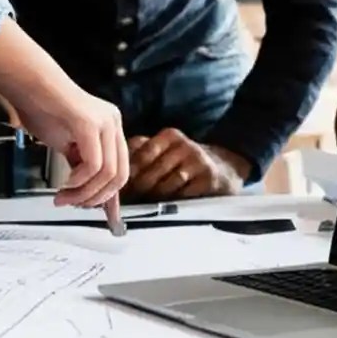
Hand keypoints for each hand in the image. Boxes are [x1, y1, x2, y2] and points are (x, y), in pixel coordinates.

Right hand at [0, 19, 128, 209]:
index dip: (109, 195)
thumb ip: (79, 165)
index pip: (120, 168)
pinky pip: (94, 164)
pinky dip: (79, 181)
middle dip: (95, 198)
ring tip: (63, 197)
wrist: (28, 84)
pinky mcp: (90, 124)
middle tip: (73, 204)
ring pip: (108, 174)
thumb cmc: (41, 108)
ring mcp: (105, 122)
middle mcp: (113, 123)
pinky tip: (65, 184)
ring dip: (83, 193)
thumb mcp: (66, 144)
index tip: (96, 211)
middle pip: (120, 175)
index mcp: (111, 127)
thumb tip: (83, 191)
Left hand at [125, 129, 247, 200]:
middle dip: (139, 188)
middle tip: (131, 199)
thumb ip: (141, 155)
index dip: (127, 172)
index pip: (139, 153)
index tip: (120, 185)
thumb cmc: (183, 163)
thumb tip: (113, 173)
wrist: (224, 167)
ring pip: (165, 185)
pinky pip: (182, 194)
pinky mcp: (208, 177)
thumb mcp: (165, 151)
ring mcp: (197, 160)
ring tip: (150, 200)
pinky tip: (170, 201)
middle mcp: (183, 144)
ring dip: (155, 196)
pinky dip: (173, 200)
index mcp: (168, 136)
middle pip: (150, 171)